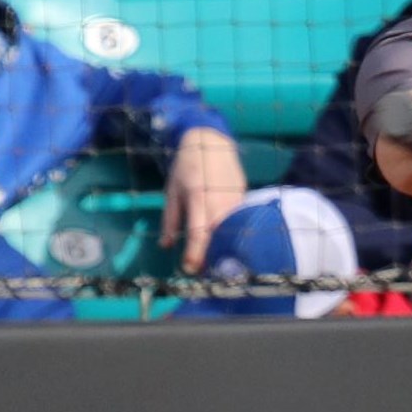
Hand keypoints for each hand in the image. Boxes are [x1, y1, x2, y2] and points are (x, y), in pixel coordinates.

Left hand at [161, 127, 248, 273]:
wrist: (212, 142)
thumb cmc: (187, 166)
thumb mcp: (173, 191)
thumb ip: (170, 220)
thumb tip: (166, 246)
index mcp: (199, 199)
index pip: (200, 234)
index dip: (195, 255)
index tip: (190, 269)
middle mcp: (221, 202)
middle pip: (218, 238)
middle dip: (210, 256)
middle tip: (200, 268)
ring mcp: (236, 201)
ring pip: (230, 232)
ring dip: (221, 246)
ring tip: (213, 256)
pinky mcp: (245, 199)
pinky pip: (237, 221)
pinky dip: (229, 232)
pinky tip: (223, 236)